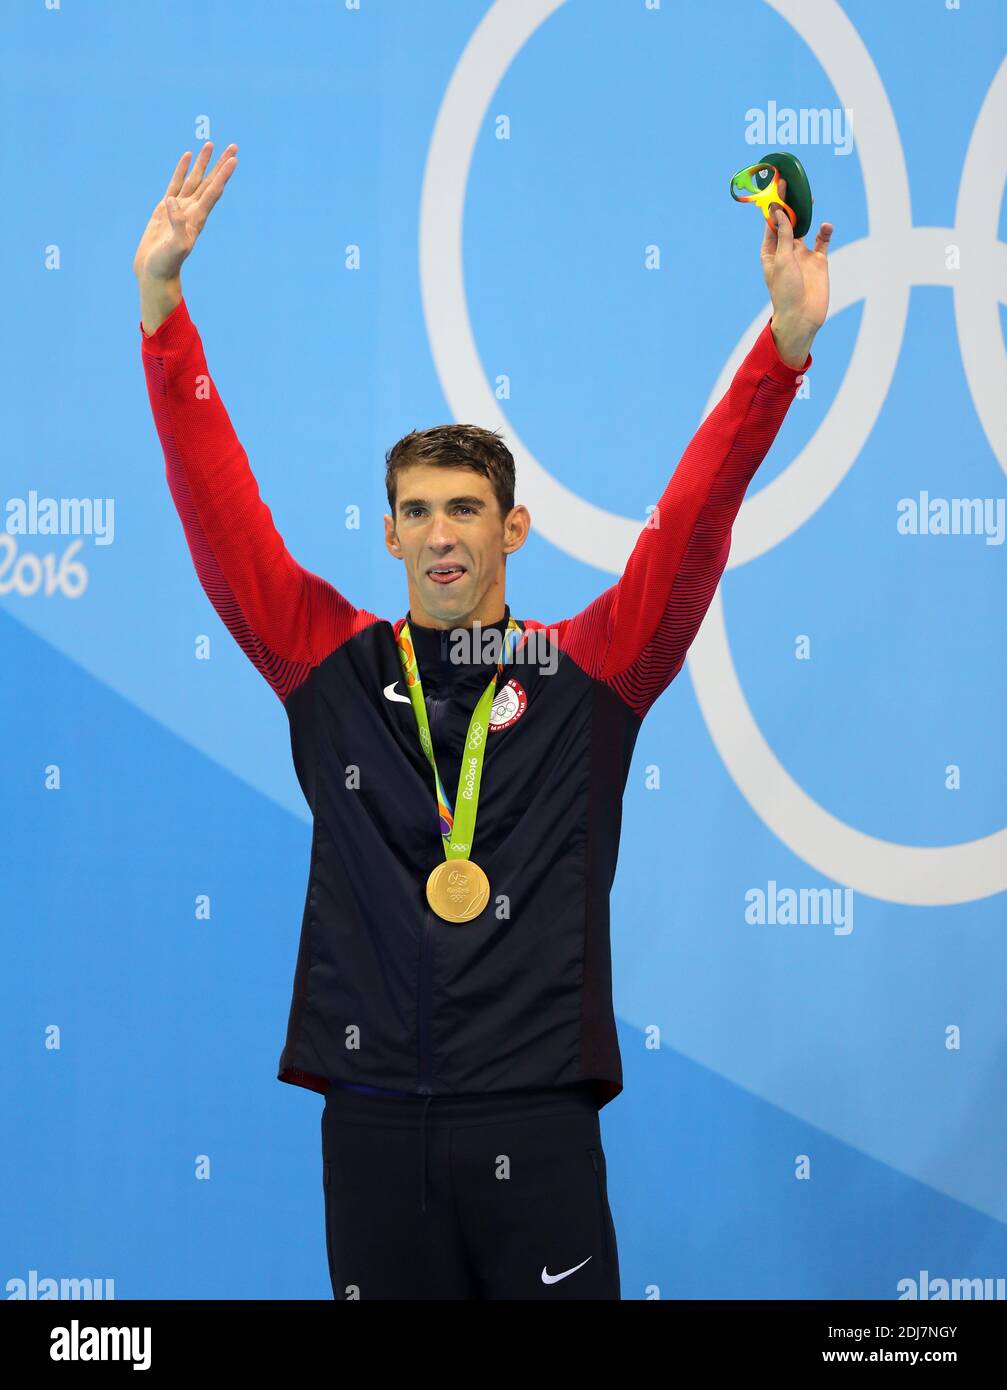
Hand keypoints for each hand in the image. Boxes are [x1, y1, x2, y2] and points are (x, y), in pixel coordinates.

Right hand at [133, 141, 237, 281]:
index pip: (213, 192)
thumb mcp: (175, 248)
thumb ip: (176, 225)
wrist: (154, 273)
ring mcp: (179, 208)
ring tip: (210, 145)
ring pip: (194, 179)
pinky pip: (176, 184)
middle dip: (221, 164)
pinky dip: (181, 170)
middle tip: (233, 147)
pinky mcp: (164, 209)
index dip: (224, 175)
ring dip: (203, 163)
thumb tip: (172, 201)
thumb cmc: (166, 264)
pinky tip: (186, 158)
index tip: (234, 159)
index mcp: (197, 219)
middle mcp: (192, 211)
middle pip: (209, 182)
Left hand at [760, 176, 832, 367]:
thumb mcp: (781, 260)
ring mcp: (802, 255)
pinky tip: (826, 226)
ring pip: (805, 228)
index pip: (772, 222)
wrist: (801, 316)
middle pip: (788, 221)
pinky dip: (825, 232)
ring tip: (809, 198)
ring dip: (807, 214)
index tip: (777, 185)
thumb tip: (779, 211)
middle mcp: (786, 251)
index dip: (774, 204)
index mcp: (770, 251)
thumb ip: (783, 235)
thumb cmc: (785, 291)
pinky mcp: (819, 261)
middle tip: (793, 184)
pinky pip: (822, 241)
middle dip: (790, 204)